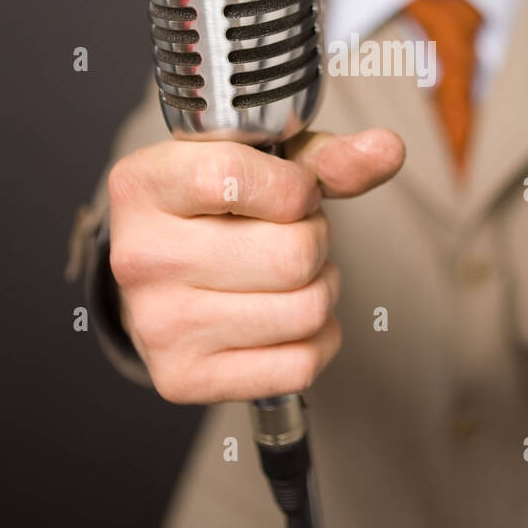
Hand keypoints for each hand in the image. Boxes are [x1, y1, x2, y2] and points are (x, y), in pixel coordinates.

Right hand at [106, 127, 404, 402]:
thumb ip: (326, 157)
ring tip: (288, 277)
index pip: (237, 178)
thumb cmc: (215, 206)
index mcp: (143, 185)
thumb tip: (386, 150)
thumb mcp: (260, 163)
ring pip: (306, 311)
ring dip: (320, 290)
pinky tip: (287, 320)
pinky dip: (315, 342)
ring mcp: (158, 325)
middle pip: (293, 255)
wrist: (158, 272)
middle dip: (316, 242)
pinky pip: (299, 365)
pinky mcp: (183, 378)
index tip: (289, 193)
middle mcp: (140, 257)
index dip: (294, 188)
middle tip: (289, 238)